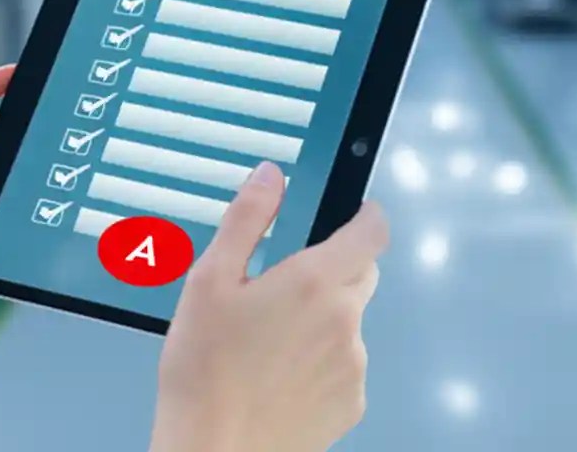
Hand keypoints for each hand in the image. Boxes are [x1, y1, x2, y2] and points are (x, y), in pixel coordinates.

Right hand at [151, 162, 388, 451]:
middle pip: (362, 274)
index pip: (372, 232)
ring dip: (325, 319)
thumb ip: (247, 220)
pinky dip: (323, 362)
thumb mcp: (209, 282)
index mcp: (314, 281)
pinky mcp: (351, 403)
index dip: (367, 217)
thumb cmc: (204, 370)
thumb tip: (271, 175)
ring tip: (270, 343)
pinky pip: (345, 366)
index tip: (356, 213)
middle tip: (287, 286)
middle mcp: (346, 319)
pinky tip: (280, 377)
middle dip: (336, 268)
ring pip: (351, 322)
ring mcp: (354, 364)